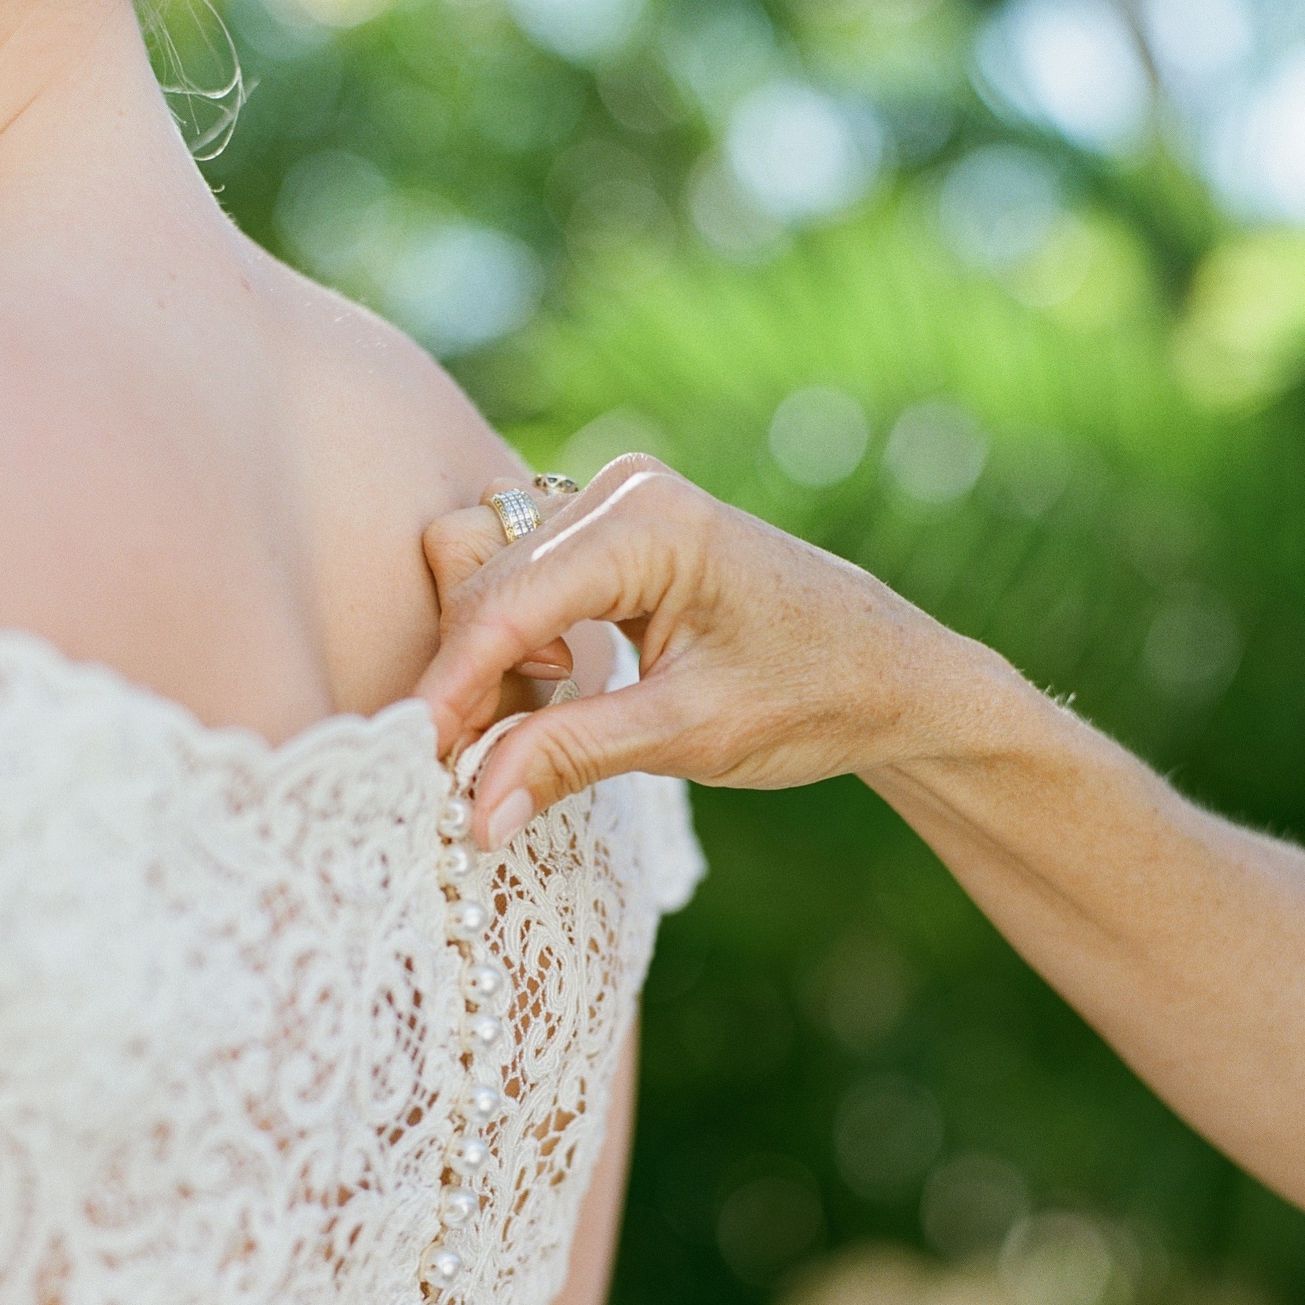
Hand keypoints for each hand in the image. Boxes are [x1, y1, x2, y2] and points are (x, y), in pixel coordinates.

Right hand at [419, 454, 980, 847]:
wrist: (893, 672)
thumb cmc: (815, 695)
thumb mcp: (689, 736)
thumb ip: (569, 758)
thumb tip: (472, 813)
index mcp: (649, 522)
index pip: (506, 607)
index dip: (449, 691)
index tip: (411, 768)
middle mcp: (619, 491)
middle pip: (478, 583)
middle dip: (466, 681)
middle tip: (477, 770)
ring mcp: (610, 504)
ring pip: (485, 579)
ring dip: (488, 663)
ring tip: (536, 729)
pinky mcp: (608, 533)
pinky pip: (518, 581)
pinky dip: (515, 648)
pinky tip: (558, 693)